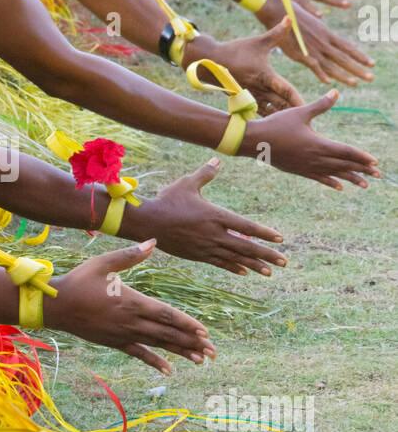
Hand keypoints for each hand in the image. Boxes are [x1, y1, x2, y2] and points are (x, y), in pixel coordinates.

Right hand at [47, 239, 216, 374]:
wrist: (55, 306)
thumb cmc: (79, 281)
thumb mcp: (103, 262)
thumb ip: (130, 255)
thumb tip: (153, 241)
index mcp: (132, 301)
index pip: (166, 314)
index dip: (187, 323)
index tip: (204, 331)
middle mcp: (131, 321)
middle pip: (167, 333)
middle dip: (191, 342)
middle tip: (212, 350)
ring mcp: (123, 334)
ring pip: (158, 344)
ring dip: (179, 351)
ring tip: (200, 359)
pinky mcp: (115, 342)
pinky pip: (139, 353)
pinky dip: (155, 361)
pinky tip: (169, 370)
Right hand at [127, 159, 286, 275]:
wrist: (148, 221)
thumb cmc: (168, 200)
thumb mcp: (187, 183)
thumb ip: (206, 173)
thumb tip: (217, 159)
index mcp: (215, 215)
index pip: (246, 226)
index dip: (264, 233)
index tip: (279, 239)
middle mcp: (214, 233)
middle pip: (245, 246)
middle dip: (266, 254)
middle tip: (283, 261)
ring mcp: (205, 246)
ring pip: (235, 258)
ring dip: (253, 265)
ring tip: (269, 272)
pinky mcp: (197, 254)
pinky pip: (219, 263)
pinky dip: (233, 267)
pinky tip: (244, 272)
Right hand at [187, 21, 302, 113]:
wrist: (210, 63)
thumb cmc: (236, 50)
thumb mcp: (258, 41)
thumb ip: (277, 33)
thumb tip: (290, 17)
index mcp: (265, 76)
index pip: (285, 90)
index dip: (297, 99)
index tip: (308, 106)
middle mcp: (260, 89)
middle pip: (281, 105)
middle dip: (294, 112)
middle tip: (310, 121)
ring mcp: (252, 96)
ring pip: (271, 111)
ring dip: (282, 117)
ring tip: (295, 125)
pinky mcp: (245, 100)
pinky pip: (260, 112)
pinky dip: (269, 117)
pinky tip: (277, 124)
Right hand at [245, 89, 379, 189]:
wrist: (255, 142)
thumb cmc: (277, 124)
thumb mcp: (300, 112)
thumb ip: (320, 105)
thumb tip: (336, 92)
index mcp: (317, 144)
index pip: (345, 151)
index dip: (361, 157)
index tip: (374, 161)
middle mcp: (314, 158)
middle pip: (343, 165)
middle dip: (362, 169)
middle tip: (378, 174)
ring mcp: (307, 167)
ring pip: (334, 174)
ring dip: (350, 178)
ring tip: (365, 184)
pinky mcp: (299, 170)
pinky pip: (319, 178)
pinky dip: (331, 182)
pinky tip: (339, 187)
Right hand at [276, 3, 374, 87]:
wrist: (279, 10)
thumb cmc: (292, 14)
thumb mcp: (311, 22)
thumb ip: (317, 30)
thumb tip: (321, 26)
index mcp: (326, 34)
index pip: (347, 47)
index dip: (360, 56)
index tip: (371, 63)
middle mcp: (323, 42)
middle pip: (344, 58)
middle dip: (358, 68)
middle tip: (371, 77)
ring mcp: (313, 48)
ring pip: (332, 64)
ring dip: (344, 75)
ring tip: (356, 83)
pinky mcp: (300, 53)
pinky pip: (313, 66)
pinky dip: (321, 74)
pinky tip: (328, 82)